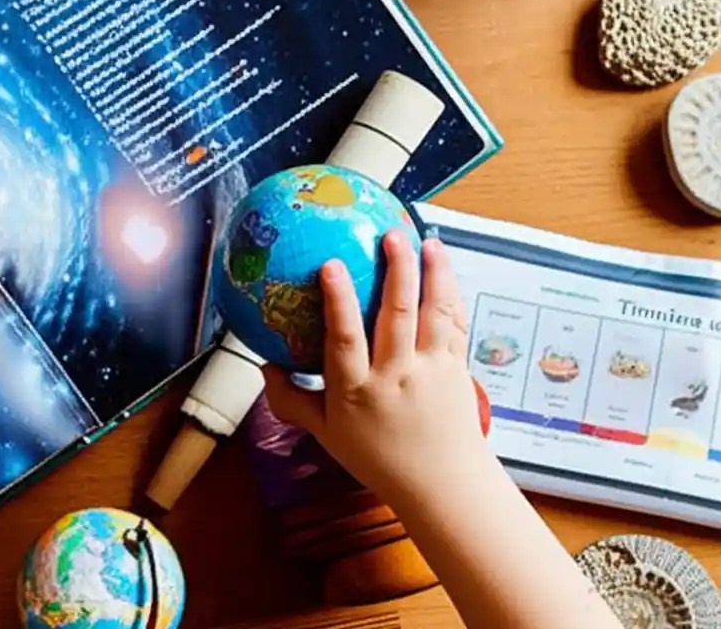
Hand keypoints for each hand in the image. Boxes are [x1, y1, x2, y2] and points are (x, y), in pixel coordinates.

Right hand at [262, 231, 488, 507]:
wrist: (441, 485)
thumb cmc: (379, 459)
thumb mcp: (326, 435)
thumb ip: (292, 399)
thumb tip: (265, 366)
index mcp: (355, 392)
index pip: (344, 339)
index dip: (338, 300)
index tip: (330, 266)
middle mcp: (394, 377)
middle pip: (395, 314)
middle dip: (395, 269)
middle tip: (389, 235)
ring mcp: (429, 371)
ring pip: (432, 312)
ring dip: (431, 272)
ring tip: (426, 240)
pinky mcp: (455, 368)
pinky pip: (453, 323)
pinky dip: (450, 291)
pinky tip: (444, 268)